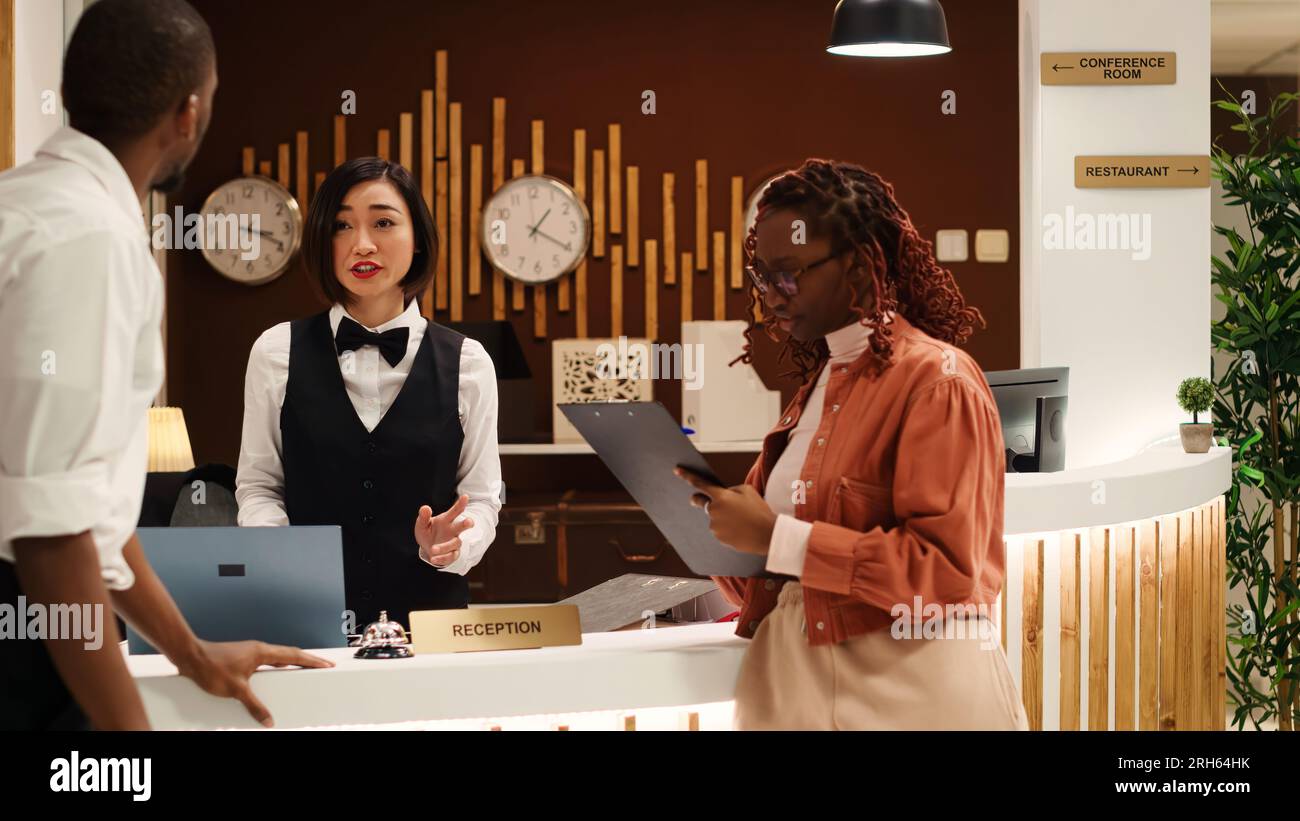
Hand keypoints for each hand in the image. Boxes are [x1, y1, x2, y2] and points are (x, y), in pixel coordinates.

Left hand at [175, 639, 332, 727]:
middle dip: (307, 660)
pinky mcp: (242, 658)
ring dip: (292, 663)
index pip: (293, 655)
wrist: (190, 656)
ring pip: (278, 657)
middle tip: (321, 667)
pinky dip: (277, 667)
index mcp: (262, 652)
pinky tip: (275, 675)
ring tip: (302, 671)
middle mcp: (259, 650)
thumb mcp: (236, 691)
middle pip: (290, 654)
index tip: (326, 664)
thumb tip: (267, 720)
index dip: (311, 661)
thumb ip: (254, 706)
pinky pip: (266, 662)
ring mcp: (251, 653)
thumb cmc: (211, 667)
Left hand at [415, 494, 474, 567]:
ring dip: (445, 546)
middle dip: (466, 524)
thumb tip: (425, 508)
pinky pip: (450, 556)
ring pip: (455, 543)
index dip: (460, 504)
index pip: (454, 512)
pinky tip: (433, 558)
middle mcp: (452, 531)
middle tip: (469, 522)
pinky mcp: (453, 554)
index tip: (466, 497)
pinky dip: (442, 558)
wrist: (427, 548)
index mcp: (446, 520)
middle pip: (461, 526)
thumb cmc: (427, 532)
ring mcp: (454, 543)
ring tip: (433, 549)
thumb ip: (423, 517)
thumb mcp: (422, 525)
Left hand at [674, 467, 776, 555]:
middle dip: (700, 500)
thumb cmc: (758, 510)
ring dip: (721, 516)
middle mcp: (713, 510)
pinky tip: (740, 529)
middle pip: (699, 502)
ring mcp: (714, 525)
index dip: (687, 476)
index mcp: (721, 496)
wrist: (767, 534)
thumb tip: (721, 496)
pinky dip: (726, 528)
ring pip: (713, 517)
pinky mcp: (718, 538)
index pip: (700, 483)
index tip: (677, 471)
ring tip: (740, 520)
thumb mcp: (747, 491)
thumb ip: (730, 490)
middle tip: (711, 502)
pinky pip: (719, 530)